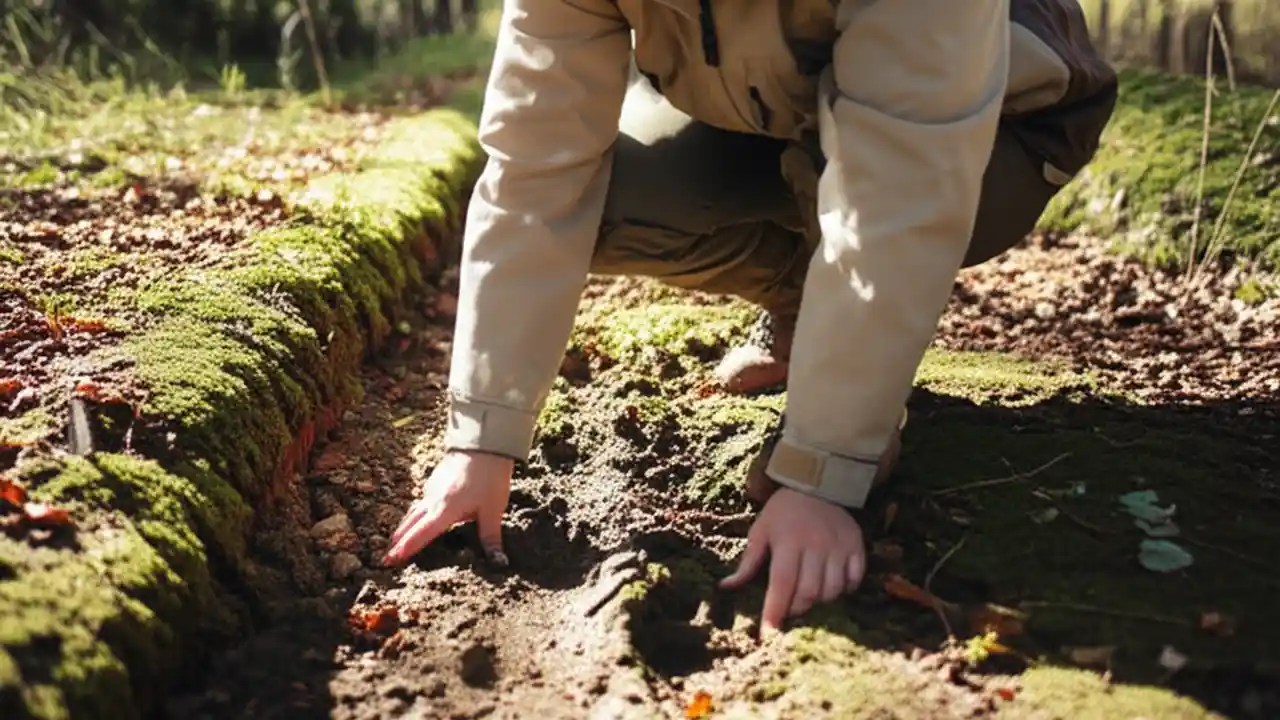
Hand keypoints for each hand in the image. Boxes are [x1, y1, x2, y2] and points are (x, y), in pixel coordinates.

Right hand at [382, 450, 513, 565]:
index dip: (406, 549)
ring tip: (397, 538)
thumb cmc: (490, 477)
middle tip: (387, 556)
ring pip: (414, 511)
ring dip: (405, 526)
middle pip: (411, 523)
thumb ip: (491, 537)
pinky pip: (422, 500)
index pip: (421, 534)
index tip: (390, 560)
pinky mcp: (436, 479)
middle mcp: (433, 500)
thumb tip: (499, 562)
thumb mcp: (493, 510)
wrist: (484, 444)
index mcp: (445, 511)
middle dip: (399, 540)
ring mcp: (432, 488)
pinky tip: (419, 515)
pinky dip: (416, 512)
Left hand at [719, 487, 865, 635]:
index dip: (775, 610)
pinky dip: (844, 589)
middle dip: (797, 608)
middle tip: (789, 607)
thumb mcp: (761, 530)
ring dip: (819, 601)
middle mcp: (816, 544)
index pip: (782, 583)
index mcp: (788, 541)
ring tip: (809, 593)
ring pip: (832, 591)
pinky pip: (854, 580)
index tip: (768, 633)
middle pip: (809, 592)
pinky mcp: (857, 546)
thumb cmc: (783, 512)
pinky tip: (831, 583)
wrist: (817, 484)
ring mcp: (839, 546)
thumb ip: (748, 561)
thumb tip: (726, 587)